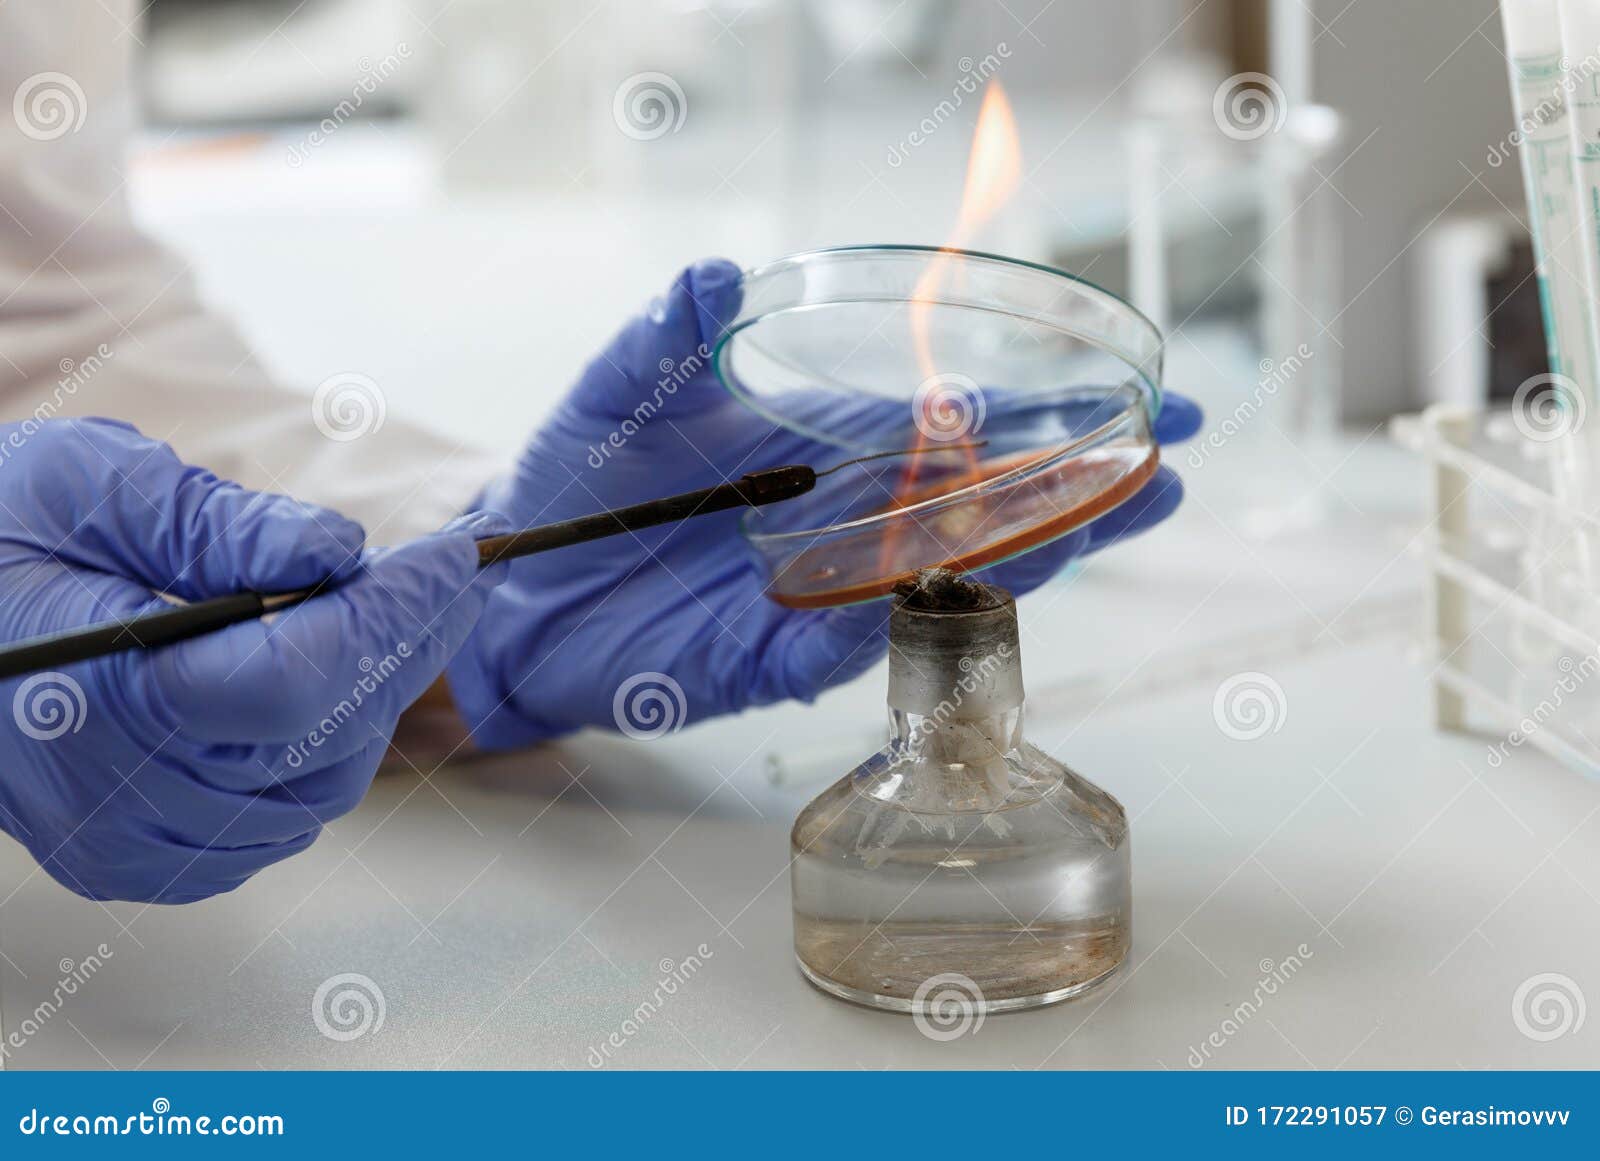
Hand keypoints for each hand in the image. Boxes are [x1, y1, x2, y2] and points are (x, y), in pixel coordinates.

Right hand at [0, 419, 507, 902]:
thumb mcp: (89, 487)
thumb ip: (215, 525)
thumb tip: (340, 550)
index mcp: (90, 697)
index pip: (292, 680)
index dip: (389, 615)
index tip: (459, 552)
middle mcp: (112, 798)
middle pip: (321, 739)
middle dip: (406, 643)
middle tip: (459, 570)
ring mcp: (125, 845)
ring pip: (315, 790)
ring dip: (376, 698)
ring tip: (412, 611)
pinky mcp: (138, 860)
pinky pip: (275, 822)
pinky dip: (327, 750)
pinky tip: (345, 682)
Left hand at [447, 259, 1200, 747]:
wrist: (510, 579)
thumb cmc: (577, 474)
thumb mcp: (626, 385)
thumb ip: (671, 332)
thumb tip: (714, 272)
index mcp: (838, 449)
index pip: (967, 428)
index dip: (1051, 413)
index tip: (1139, 394)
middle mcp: (848, 523)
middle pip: (983, 507)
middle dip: (1076, 488)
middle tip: (1165, 466)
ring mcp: (818, 593)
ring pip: (936, 578)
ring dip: (1019, 553)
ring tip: (1099, 518)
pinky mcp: (769, 659)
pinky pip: (842, 644)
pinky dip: (891, 618)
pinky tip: (952, 586)